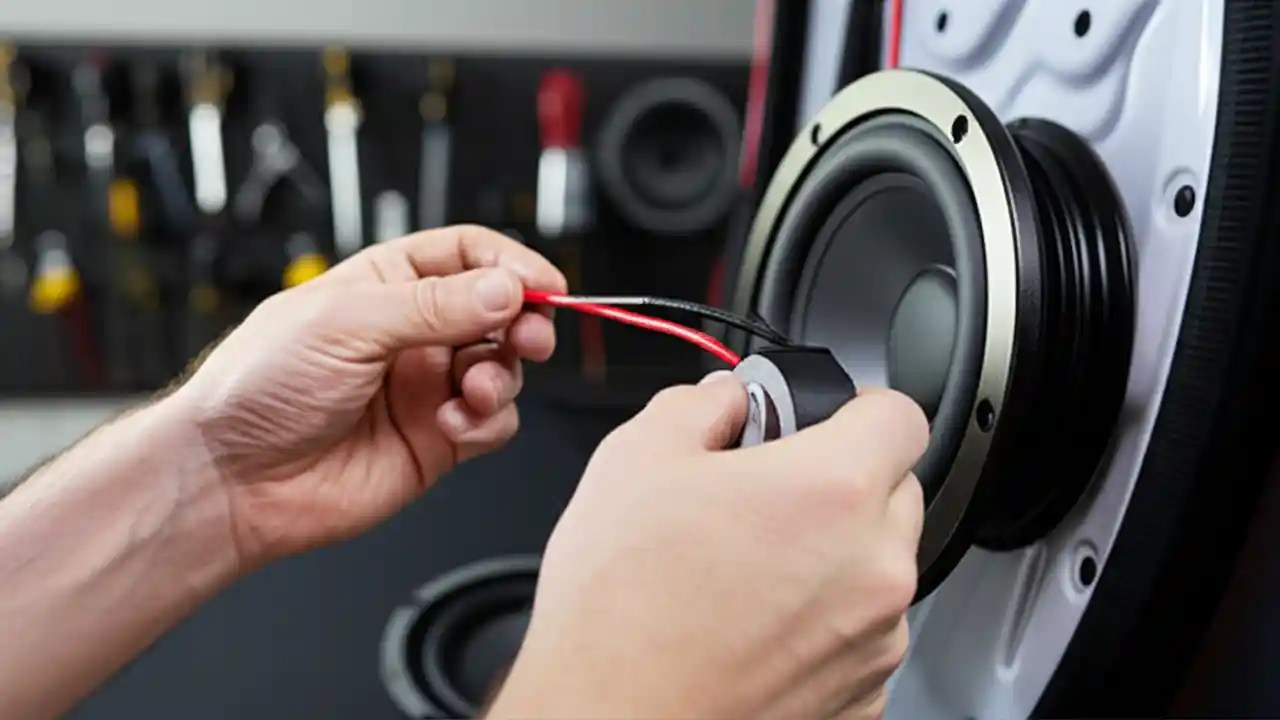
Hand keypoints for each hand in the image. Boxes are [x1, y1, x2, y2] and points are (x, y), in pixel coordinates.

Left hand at [174, 225, 565, 567]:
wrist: (233, 479)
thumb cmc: (260, 387)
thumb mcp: (347, 323)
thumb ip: (435, 306)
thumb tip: (506, 289)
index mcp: (386, 285)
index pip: (468, 256)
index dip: (511, 264)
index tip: (543, 283)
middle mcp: (413, 334)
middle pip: (499, 312)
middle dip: (524, 321)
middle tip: (529, 336)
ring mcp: (427, 387)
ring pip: (504, 369)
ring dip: (503, 376)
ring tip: (475, 388)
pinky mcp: (437, 440)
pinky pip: (494, 423)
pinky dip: (489, 422)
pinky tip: (454, 424)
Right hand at [490, 373, 927, 718]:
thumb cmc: (620, 612)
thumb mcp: (633, 460)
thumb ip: (698, 404)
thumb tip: (725, 398)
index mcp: (833, 491)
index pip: (900, 415)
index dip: (854, 407)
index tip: (818, 421)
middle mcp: (875, 568)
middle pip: (895, 490)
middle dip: (840, 480)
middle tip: (764, 494)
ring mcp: (875, 641)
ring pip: (878, 566)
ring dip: (833, 555)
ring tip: (746, 569)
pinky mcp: (862, 695)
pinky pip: (862, 632)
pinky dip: (823, 620)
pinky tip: (753, 623)